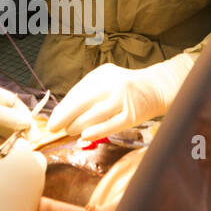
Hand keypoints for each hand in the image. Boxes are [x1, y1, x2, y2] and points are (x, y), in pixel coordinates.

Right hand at [0, 135, 46, 210]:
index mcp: (26, 156)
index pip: (21, 142)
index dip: (7, 144)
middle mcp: (37, 170)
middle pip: (32, 157)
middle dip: (19, 158)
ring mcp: (38, 188)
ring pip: (32, 173)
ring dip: (20, 173)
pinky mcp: (35, 204)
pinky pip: (30, 189)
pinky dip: (20, 188)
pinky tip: (4, 195)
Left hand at [46, 53, 196, 141]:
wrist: (157, 87)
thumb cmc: (126, 88)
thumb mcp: (107, 81)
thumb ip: (89, 93)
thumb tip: (64, 112)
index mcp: (103, 74)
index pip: (78, 91)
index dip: (63, 106)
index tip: (53, 118)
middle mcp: (113, 84)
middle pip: (83, 101)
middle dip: (65, 116)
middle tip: (54, 127)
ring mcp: (124, 99)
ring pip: (95, 114)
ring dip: (78, 125)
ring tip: (69, 131)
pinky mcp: (133, 114)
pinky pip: (111, 125)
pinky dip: (96, 131)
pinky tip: (85, 135)